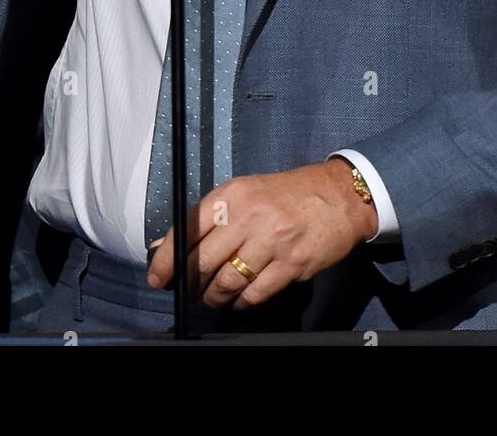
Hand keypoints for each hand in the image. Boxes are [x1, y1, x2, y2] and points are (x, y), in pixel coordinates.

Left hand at [145, 159, 378, 310]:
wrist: (339, 196)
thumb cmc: (287, 195)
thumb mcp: (244, 193)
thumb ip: (208, 218)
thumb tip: (165, 245)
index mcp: (232, 194)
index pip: (187, 229)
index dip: (167, 258)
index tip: (158, 277)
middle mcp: (249, 216)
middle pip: (202, 261)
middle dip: (190, 283)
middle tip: (189, 291)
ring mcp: (271, 241)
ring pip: (226, 282)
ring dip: (215, 297)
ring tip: (214, 297)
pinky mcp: (291, 264)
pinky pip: (255, 293)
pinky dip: (242, 302)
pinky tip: (241, 299)